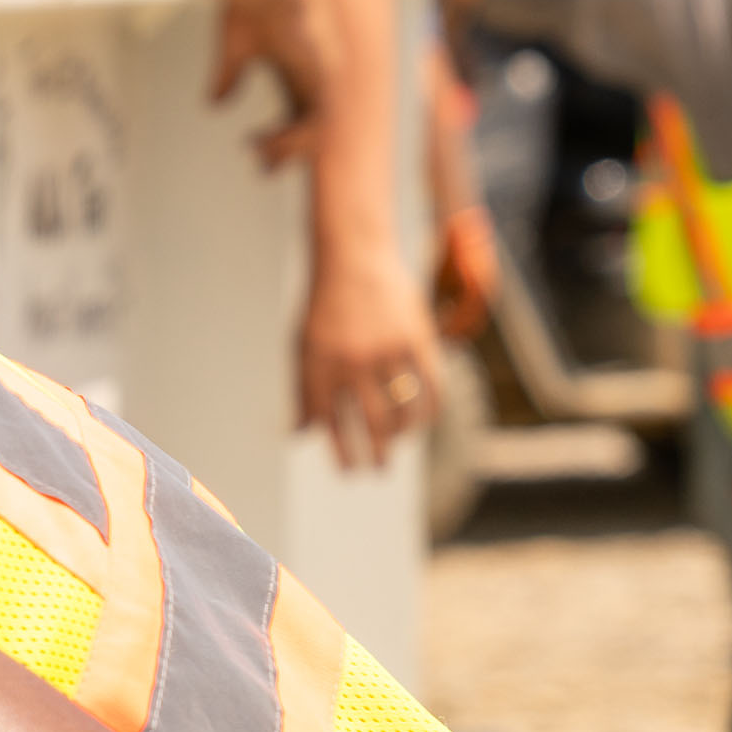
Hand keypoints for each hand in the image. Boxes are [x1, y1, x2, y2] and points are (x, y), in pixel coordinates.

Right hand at [207, 0, 320, 170]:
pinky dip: (293, 140)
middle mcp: (315, 72)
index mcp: (298, 65)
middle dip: (286, 150)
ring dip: (288, 150)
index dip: (281, 136)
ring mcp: (324, 75)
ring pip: (317, 129)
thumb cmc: (250, 3)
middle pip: (311, 124)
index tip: (255, 155)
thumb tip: (214, 103)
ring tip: (262, 159)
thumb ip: (228, 76)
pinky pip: (318, 122)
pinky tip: (267, 145)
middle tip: (262, 169)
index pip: (298, 111)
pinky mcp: (324, 75)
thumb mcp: (235, 48)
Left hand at [298, 245, 445, 468]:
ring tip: (398, 444)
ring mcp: (387, 350)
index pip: (331, 423)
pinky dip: (429, 408)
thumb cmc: (324, 310)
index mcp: (320, 366)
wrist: (354, 259)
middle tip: (379, 471)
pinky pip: (429, 384)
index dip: (342, 452)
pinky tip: (424, 422)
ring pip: (401, 408)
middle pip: (370, 423)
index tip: (350, 472)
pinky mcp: (416, 337)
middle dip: (375, 453)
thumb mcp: (302, 348)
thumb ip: (303, 392)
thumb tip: (302, 437)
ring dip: (401, 435)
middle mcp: (353, 362)